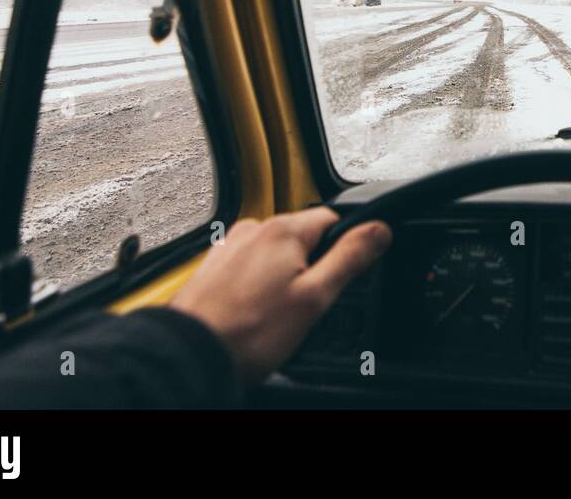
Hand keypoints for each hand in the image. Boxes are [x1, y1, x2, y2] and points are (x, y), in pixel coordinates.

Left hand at [171, 207, 390, 383]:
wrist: (191, 353)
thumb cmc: (249, 332)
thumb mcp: (315, 298)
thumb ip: (350, 258)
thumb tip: (379, 230)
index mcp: (283, 230)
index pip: (334, 218)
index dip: (346, 246)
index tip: (343, 273)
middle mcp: (253, 229)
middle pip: (303, 236)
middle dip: (312, 265)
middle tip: (306, 304)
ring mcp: (229, 246)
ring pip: (274, 252)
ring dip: (283, 275)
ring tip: (275, 313)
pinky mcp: (213, 266)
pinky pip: (248, 266)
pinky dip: (256, 284)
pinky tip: (252, 311)